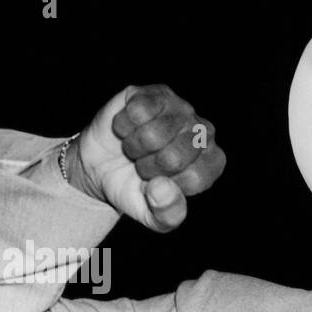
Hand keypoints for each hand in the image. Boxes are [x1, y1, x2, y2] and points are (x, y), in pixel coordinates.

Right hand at [63, 84, 226, 231]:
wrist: (100, 171)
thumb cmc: (135, 192)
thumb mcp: (154, 218)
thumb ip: (167, 214)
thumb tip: (162, 187)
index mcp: (211, 162)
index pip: (196, 178)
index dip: (167, 186)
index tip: (159, 183)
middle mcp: (202, 132)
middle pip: (174, 158)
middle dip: (148, 169)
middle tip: (143, 166)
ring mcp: (179, 108)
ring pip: (153, 135)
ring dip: (134, 148)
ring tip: (135, 149)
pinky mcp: (152, 93)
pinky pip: (136, 112)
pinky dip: (122, 127)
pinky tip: (126, 130)